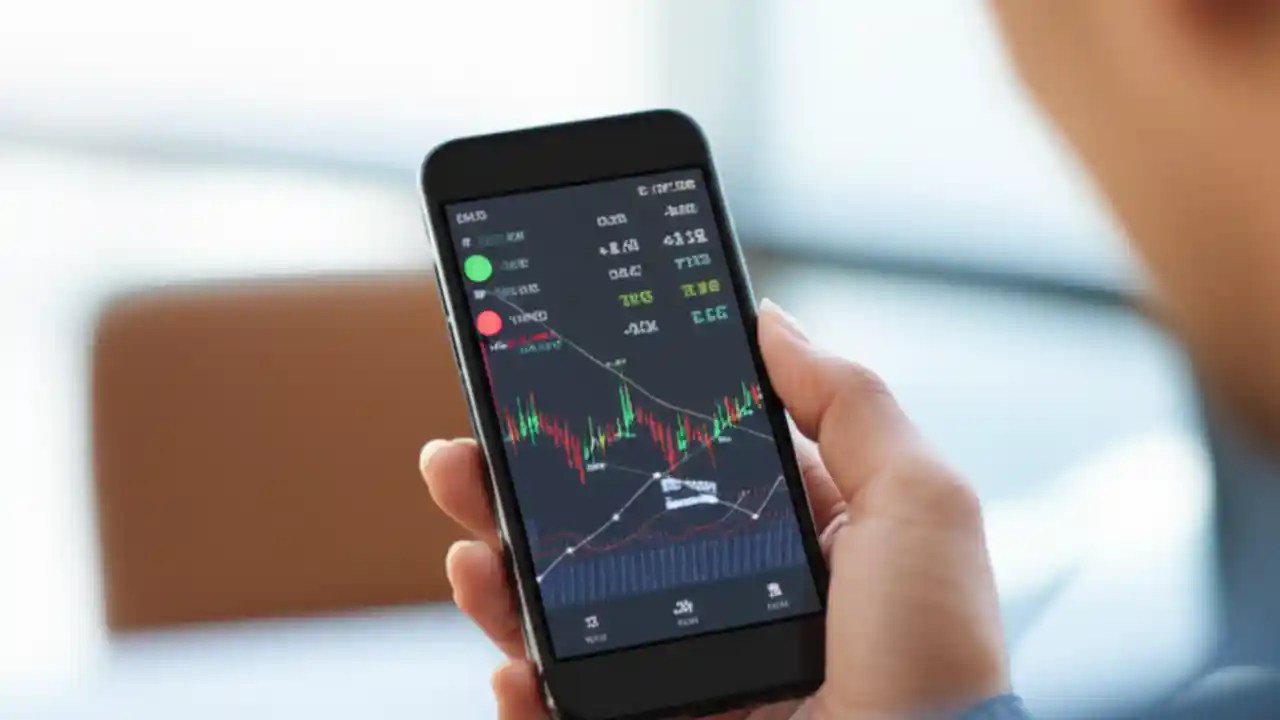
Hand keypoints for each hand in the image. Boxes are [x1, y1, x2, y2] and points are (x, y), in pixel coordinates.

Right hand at [420, 300, 1007, 718]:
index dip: (607, 424)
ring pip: (560, 616)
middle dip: (518, 492)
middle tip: (462, 455)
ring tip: (471, 554)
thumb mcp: (917, 502)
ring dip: (498, 581)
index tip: (549, 383)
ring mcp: (679, 670)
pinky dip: (523, 689)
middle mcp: (719, 598)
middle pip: (594, 531)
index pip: (670, 463)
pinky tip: (514, 667)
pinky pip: (564, 710)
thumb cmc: (934, 656)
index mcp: (778, 535)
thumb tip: (771, 321)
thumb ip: (848, 402)